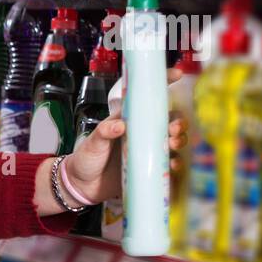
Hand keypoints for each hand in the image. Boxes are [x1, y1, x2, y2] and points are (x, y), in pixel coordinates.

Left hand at [63, 67, 189, 204]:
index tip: (178, 74)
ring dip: (179, 140)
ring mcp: (146, 151)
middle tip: (174, 130)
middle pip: (168, 121)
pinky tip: (173, 164)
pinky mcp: (148, 168)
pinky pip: (168, 163)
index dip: (164, 84)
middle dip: (178, 122)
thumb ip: (103, 132)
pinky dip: (175, 162)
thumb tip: (119, 125)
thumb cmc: (85, 158)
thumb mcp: (92, 143)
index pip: (147, 98)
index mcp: (128, 120)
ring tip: (173, 144)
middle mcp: (141, 134)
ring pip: (172, 140)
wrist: (82, 186)